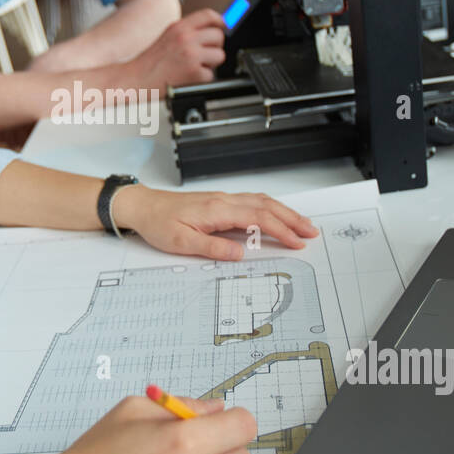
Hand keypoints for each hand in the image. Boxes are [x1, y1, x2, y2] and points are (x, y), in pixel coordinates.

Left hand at [111, 185, 319, 260]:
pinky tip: (275, 215)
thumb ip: (212, 248)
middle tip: (312, 232)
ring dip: (284, 212)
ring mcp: (222, 199)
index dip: (281, 230)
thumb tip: (239, 253)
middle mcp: (224, 200)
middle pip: (267, 206)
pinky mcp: (219, 202)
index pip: (258, 218)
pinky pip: (251, 201)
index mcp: (217, 210)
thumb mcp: (181, 242)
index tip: (298, 242)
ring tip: (301, 225)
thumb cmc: (158, 223)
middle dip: (292, 219)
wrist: (142, 206)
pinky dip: (269, 208)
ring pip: (261, 201)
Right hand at [128, 9, 225, 88]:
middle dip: (215, 46)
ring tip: (195, 66)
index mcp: (179, 27)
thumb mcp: (167, 37)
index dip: (219, 21)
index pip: (208, 15)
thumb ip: (187, 32)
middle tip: (204, 54)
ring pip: (219, 55)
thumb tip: (210, 29)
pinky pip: (211, 75)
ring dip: (210, 63)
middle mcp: (186, 39)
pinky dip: (202, 79)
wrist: (136, 79)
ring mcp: (191, 55)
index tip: (222, 26)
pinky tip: (189, 77)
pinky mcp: (194, 73)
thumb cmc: (149, 62)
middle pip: (218, 36)